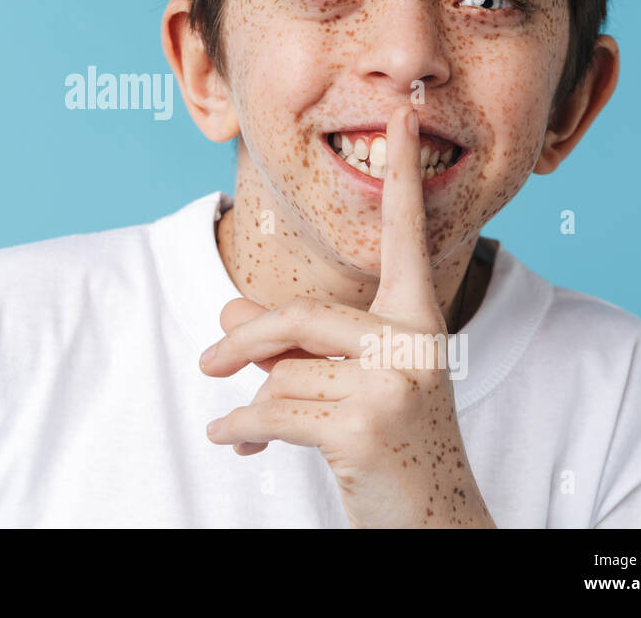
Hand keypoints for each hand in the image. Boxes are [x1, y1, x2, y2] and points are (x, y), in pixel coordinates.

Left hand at [199, 104, 494, 527]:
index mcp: (419, 318)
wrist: (433, 526)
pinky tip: (232, 442)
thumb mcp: (346, 379)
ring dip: (256, 407)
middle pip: (298, 316)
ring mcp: (395, 382)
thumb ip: (293, 339)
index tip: (405, 115)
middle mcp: (415, 341)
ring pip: (283, 374)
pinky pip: (272, 411)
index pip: (406, 236)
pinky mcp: (365, 425)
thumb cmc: (390, 446)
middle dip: (242, 343)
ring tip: (256, 431)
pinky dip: (239, 429)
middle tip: (206, 363)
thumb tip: (227, 304)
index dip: (405, 175)